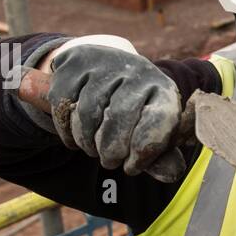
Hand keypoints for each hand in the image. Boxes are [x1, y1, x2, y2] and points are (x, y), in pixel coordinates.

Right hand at [46, 45, 185, 181]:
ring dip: (87, 142)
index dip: (143, 151)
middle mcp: (137, 69)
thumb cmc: (135, 113)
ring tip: (93, 149)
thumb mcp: (152, 132)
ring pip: (88, 113)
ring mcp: (104, 62)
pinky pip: (64, 103)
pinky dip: (66, 129)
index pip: (159, 120)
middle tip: (109, 162)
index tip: (131, 167)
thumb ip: (160, 157)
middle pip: (120, 116)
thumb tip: (172, 174)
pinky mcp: (74, 62)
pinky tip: (75, 136)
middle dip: (111, 150)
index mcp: (163, 89)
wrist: (107, 71)